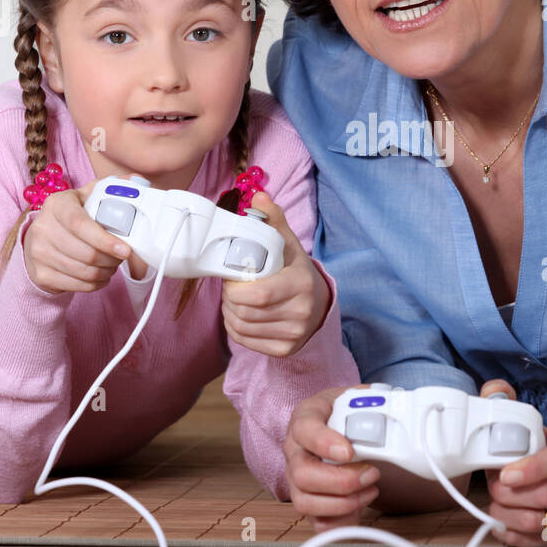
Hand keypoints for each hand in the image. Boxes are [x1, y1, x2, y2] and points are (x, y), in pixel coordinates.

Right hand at [21, 180, 134, 294]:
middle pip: (86, 253)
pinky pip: (77, 285)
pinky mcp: (40, 274)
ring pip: (84, 271)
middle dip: (112, 259)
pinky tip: (100, 275)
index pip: (80, 224)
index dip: (105, 240)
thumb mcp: (85, 197)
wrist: (39, 240)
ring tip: (112, 265)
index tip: (126, 250)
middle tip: (122, 257)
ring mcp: (38, 253)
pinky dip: (95, 284)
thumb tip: (135, 181)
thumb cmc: (71, 217)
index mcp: (57, 204)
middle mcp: (43, 227)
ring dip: (106, 272)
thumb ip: (109, 189)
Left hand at [220, 192, 328, 357]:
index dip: (234, 289)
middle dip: (229, 299)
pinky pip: (245, 341)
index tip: (232, 279)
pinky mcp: (285, 350)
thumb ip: (272, 220)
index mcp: (301, 283)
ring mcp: (294, 334)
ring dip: (229, 313)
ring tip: (236, 300)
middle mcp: (301, 312)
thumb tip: (258, 197)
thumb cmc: (295, 270)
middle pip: (245, 313)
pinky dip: (235, 329)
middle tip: (232, 288)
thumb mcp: (287, 244)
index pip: (258, 294)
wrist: (317, 304)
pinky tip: (241, 316)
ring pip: (241, 328)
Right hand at [283, 385, 380, 532]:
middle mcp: (295, 451)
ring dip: (344, 502)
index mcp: (304, 419)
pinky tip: (360, 505)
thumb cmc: (347, 414)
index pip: (304, 429)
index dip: (324, 443)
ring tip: (371, 489)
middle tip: (372, 472)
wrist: (343, 427)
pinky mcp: (310, 502)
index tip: (349, 451)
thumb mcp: (358, 399)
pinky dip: (342, 520)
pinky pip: (317, 523)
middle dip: (342, 480)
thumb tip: (395, 415)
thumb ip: (373, 405)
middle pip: (302, 474)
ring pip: (305, 502)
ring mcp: (297, 480)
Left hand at [478, 379, 546, 546]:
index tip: (505, 473)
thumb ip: (508, 405)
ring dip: (505, 514)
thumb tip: (494, 389)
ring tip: (495, 502)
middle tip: (494, 486)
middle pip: (545, 496)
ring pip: (536, 523)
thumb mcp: (529, 426)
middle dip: (508, 494)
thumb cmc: (541, 454)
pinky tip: (502, 520)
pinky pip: (532, 543)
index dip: (530, 469)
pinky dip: (509, 534)